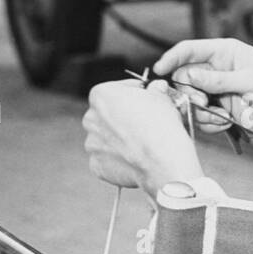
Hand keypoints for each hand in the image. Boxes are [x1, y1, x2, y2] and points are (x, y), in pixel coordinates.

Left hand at [83, 79, 202, 199]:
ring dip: (120, 139)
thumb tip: (157, 88)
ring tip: (141, 143)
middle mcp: (90, 118)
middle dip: (124, 117)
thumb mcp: (162, 97)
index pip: (118, 90)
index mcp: (100, 95)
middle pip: (108, 114)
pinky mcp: (97, 165)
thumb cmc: (160, 126)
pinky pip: (107, 159)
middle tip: (145, 123)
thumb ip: (155, 90)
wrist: (161, 161)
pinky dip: (119, 159)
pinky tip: (135, 158)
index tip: (146, 100)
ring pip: (106, 138)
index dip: (136, 94)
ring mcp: (92, 144)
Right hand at [153, 38, 252, 151]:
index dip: (172, 58)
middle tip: (201, 100)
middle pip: (184, 77)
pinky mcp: (220, 111)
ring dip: (199, 110)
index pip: (189, 50)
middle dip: (188, 90)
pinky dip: (208, 122)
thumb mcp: (250, 80)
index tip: (160, 70)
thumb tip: (190, 76)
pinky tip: (224, 123)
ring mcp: (217, 92)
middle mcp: (216, 70)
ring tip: (219, 115)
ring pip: (190, 100)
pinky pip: (202, 117)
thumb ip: (218, 80)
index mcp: (224, 53)